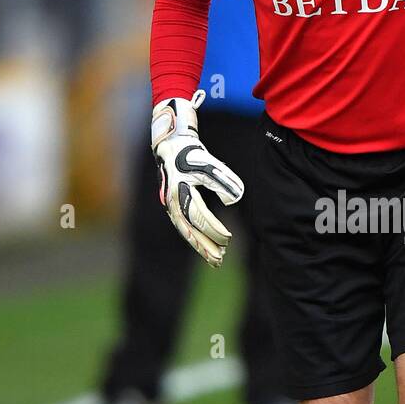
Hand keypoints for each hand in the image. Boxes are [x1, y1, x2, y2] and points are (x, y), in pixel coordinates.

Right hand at [151, 91, 243, 265]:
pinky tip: (202, 245)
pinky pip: (182, 225)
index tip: (228, 239)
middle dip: (205, 246)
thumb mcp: (209, 165)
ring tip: (213, 258)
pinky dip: (192, 237)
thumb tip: (234, 202)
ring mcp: (170, 205)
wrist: (170, 143)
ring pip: (185, 230)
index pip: (199, 217)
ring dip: (199, 245)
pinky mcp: (172, 205)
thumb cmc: (191, 153)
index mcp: (181, 192)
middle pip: (190, 230)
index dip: (213, 230)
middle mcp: (172, 202)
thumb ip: (222, 182)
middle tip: (220, 259)